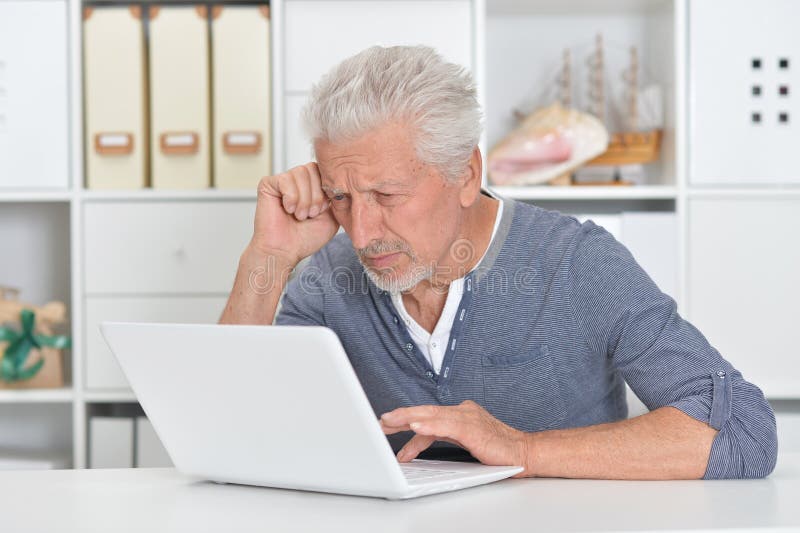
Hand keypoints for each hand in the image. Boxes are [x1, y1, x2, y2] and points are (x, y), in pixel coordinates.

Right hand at [250, 162, 338, 263]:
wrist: (285, 251)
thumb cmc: (305, 238)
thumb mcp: (333, 217)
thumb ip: (337, 197)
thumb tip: (341, 180)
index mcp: (313, 185)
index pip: (325, 171)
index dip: (327, 191)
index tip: (323, 210)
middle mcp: (298, 180)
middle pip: (313, 168)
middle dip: (316, 196)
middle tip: (310, 215)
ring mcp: (283, 181)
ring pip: (301, 172)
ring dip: (304, 199)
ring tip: (299, 215)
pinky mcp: (268, 184)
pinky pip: (286, 179)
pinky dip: (291, 198)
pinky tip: (287, 210)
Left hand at [380, 400, 531, 477]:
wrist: (524, 453)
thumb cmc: (498, 449)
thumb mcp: (465, 441)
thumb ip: (444, 436)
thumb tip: (417, 441)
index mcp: (460, 414)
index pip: (428, 416)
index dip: (407, 421)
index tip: (389, 426)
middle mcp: (462, 412)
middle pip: (426, 411)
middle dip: (401, 416)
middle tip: (381, 421)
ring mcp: (468, 418)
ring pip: (432, 415)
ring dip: (409, 418)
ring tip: (390, 422)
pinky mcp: (473, 429)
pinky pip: (447, 426)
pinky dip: (429, 425)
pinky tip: (416, 427)